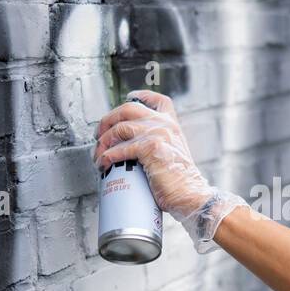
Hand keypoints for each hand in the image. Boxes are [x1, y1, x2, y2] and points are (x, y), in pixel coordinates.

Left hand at [93, 89, 246, 253]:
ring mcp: (157, 134)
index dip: (141, 96)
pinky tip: (103, 163)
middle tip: (99, 135)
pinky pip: (120, 148)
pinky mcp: (150, 149)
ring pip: (119, 128)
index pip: (158, 100)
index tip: (129, 98)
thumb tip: (129, 144)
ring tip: (98, 155)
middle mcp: (165, 124)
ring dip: (103, 142)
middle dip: (108, 120)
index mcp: (172, 124)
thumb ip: (157, 142)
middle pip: (128, 109)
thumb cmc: (179, 181)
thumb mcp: (172, 153)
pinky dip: (106, 156)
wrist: (190, 194)